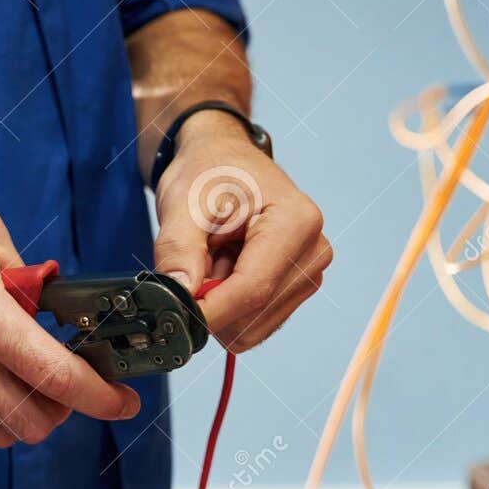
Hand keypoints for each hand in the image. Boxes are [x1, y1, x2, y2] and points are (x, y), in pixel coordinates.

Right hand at [0, 193, 139, 448]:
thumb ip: (21, 265)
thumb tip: (41, 293)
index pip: (59, 379)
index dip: (101, 398)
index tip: (123, 400)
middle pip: (35, 423)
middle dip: (65, 410)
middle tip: (68, 381)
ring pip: (2, 434)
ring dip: (26, 416)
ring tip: (27, 383)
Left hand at [152, 112, 331, 352]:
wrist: (224, 161)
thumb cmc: (209, 172)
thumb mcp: (184, 202)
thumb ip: (178, 250)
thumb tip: (181, 299)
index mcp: (295, 222)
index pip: (252, 289)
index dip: (209, 311)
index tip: (175, 316)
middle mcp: (313, 251)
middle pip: (253, 315)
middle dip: (213, 301)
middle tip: (198, 260)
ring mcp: (309, 273)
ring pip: (252, 327)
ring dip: (221, 303)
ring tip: (215, 259)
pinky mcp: (297, 288)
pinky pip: (254, 323)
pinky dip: (230, 305)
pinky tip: (226, 269)